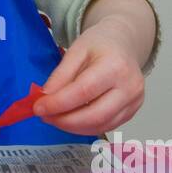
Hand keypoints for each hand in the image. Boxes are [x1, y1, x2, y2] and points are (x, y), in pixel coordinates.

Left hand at [34, 19, 145, 135]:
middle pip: (95, 115)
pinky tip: (70, 119)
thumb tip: (46, 98)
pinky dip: (84, 128)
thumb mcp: (76, 50)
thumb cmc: (101, 44)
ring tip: (55, 117)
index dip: (58, 104)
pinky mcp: (131, 113)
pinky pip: (105, 127)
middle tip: (45, 116)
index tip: (38, 108)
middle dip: (64, 121)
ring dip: (72, 127)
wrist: (123, 45)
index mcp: (115, 66)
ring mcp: (133, 102)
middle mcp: (130, 87)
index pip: (83, 92)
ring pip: (100, 126)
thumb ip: (61, 75)